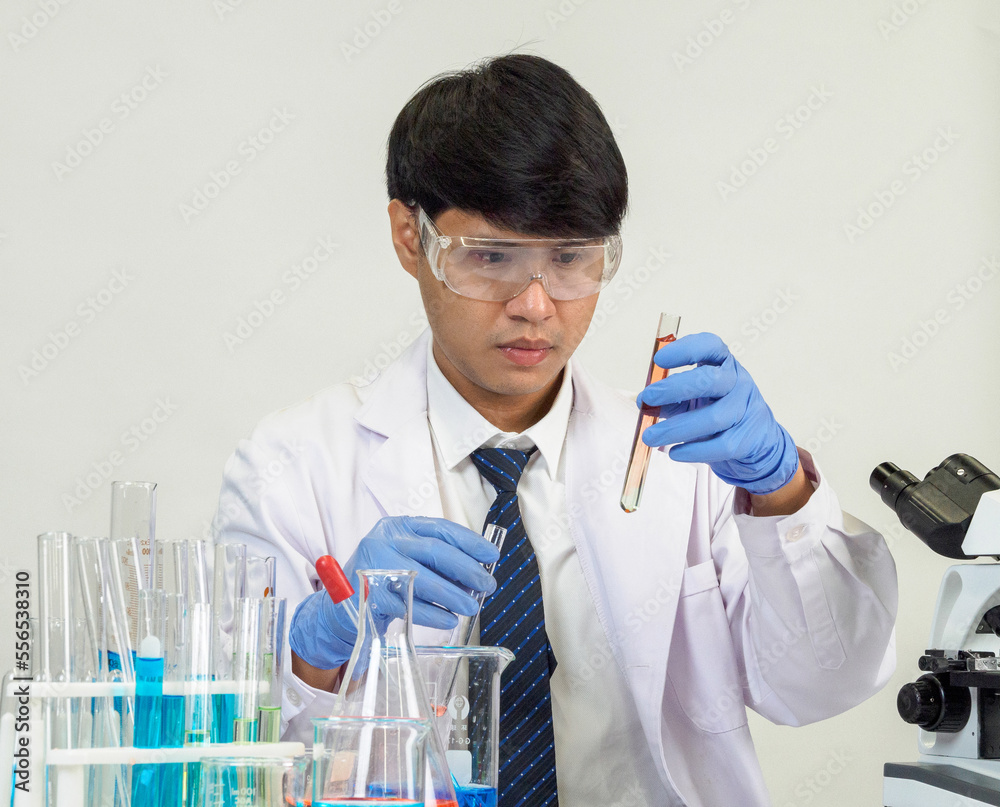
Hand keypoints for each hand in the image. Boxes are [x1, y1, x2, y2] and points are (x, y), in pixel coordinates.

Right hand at [288, 515, 499, 669]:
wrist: (342, 606)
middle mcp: (384, 541)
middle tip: (487, 585)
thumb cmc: (383, 578)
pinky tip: (447, 619)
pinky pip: (408, 605)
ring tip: (471, 606)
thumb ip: (435, 558)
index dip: (470, 542)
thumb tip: (477, 570)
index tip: (491, 555)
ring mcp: (374, 566)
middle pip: (435, 552)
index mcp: (398, 526)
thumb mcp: (405, 556)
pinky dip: (432, 615)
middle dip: (467, 570)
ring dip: (452, 595)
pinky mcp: (369, 594)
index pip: (440, 528)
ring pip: (423, 579)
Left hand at [636, 332, 798, 494]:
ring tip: (649, 436)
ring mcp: (746, 410)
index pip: (710, 346)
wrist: (758, 444)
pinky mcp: (748, 439)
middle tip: (646, 398)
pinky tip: (674, 453)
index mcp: (724, 364)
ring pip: (713, 417)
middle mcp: (738, 382)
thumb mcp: (695, 399)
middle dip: (674, 388)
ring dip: (676, 428)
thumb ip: (670, 399)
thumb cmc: (719, 413)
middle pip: (709, 380)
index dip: (685, 349)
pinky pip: (719, 445)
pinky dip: (694, 451)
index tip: (659, 359)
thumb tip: (643, 401)